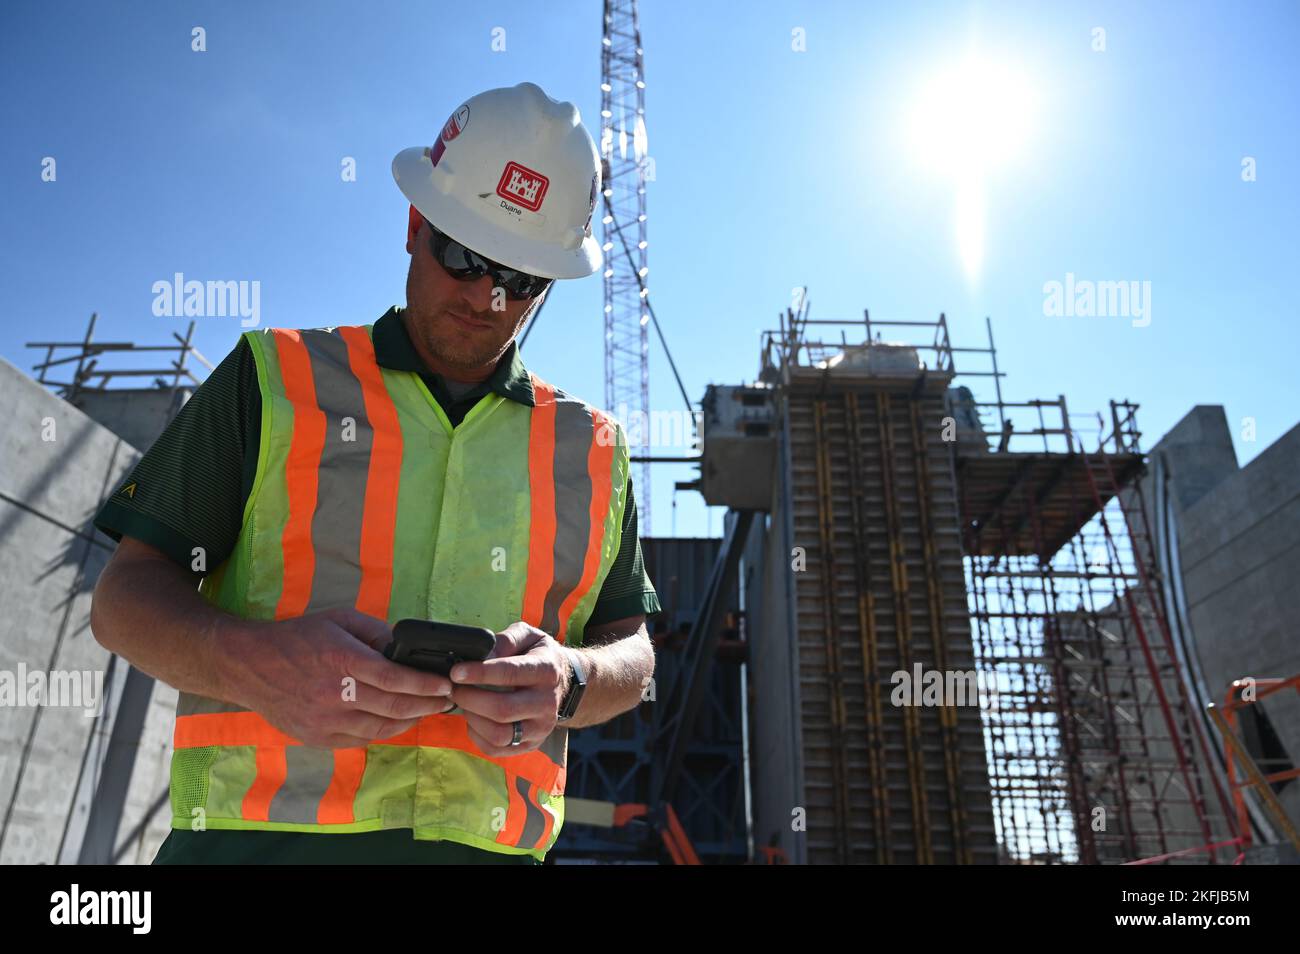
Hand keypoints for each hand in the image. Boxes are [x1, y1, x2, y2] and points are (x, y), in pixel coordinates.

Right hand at [226, 606, 454, 748]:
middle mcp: (335, 693)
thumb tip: (405, 647)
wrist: (249, 665)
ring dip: (410, 721)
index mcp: (342, 659)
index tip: (446, 685)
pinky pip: (361, 740)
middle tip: (446, 700)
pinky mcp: (317, 737)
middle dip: (427, 705)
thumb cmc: (298, 638)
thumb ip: (375, 631)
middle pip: (393, 707)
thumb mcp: (339, 620)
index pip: (395, 678)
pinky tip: (397, 722)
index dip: (426, 685)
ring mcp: (324, 719)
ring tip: (426, 711)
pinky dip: (384, 732)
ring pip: (381, 729)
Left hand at [447, 621, 571, 756]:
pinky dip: (477, 735)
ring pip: (499, 734)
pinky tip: (474, 719)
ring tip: (464, 703)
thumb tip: (482, 654)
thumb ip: (506, 639)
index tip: (456, 672)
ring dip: (472, 719)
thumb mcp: (529, 636)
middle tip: (454, 688)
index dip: (479, 673)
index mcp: (547, 670)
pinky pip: (497, 749)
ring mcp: (541, 727)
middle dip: (470, 699)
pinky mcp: (531, 743)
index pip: (510, 673)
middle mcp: (547, 702)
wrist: (564, 684)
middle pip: (502, 709)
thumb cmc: (539, 656)